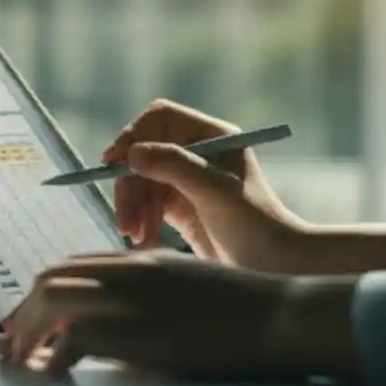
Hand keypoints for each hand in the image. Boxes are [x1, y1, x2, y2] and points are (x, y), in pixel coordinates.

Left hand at [2, 250, 299, 375]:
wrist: (279, 315)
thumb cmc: (246, 310)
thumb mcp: (192, 287)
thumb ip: (154, 294)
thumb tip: (124, 326)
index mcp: (142, 260)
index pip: (74, 265)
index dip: (44, 293)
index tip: (32, 321)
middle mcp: (128, 271)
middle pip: (52, 277)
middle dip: (22, 313)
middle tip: (12, 348)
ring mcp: (131, 296)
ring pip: (52, 299)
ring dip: (26, 334)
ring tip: (19, 365)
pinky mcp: (137, 329)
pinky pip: (74, 339)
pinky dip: (54, 359)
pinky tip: (52, 376)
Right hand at [104, 99, 303, 270]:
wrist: (271, 265)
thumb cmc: (251, 221)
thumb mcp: (213, 189)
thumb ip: (173, 165)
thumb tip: (131, 153)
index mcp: (211, 136)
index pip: (161, 119)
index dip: (134, 135)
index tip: (115, 162)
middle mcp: (196, 153)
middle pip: (144, 154)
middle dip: (131, 186)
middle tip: (125, 219)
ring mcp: (186, 180)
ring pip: (141, 182)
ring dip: (133, 208)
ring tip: (135, 236)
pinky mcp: (179, 208)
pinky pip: (147, 206)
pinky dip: (141, 221)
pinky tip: (144, 240)